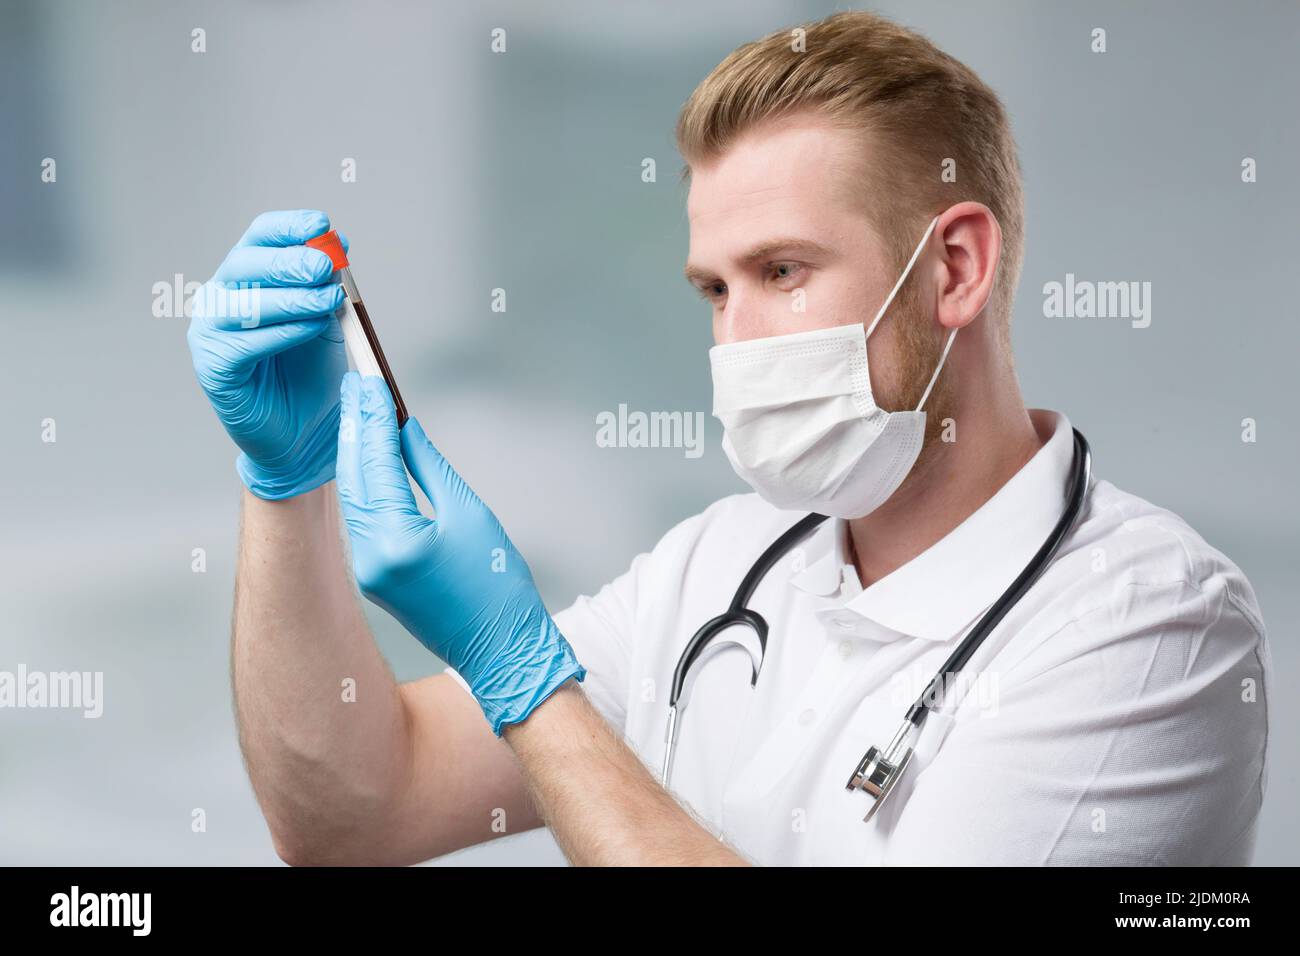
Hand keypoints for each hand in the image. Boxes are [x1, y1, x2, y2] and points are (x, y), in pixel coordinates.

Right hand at [187, 209, 348, 498]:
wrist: (307, 430)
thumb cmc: (312, 372)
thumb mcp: (327, 318)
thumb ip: (327, 284)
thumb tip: (337, 245)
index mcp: (247, 276)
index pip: (260, 237)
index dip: (289, 227)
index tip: (323, 224)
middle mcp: (221, 297)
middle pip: (247, 263)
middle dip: (290, 261)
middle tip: (326, 266)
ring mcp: (211, 332)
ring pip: (244, 302)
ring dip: (292, 298)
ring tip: (329, 302)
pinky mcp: (213, 367)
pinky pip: (246, 343)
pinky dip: (283, 332)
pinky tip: (311, 330)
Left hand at [336, 372, 585, 733]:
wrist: (501, 651)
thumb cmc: (497, 588)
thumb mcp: (470, 514)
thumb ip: (430, 467)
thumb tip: (403, 430)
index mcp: (394, 542)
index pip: (375, 465)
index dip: (372, 419)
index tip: (369, 382)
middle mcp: (369, 558)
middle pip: (354, 478)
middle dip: (355, 429)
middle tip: (356, 385)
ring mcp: (367, 570)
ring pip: (354, 497)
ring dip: (355, 453)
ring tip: (357, 411)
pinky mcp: (374, 576)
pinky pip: (362, 517)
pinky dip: (364, 483)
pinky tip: (367, 458)